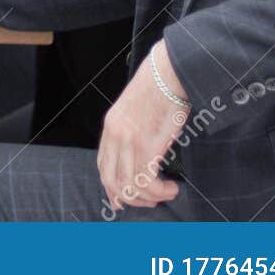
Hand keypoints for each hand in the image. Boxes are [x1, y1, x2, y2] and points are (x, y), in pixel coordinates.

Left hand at [96, 40, 187, 212]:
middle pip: (112, 181)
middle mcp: (115, 136)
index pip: (103, 166)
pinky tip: (172, 187)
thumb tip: (145, 153)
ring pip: (130, 186)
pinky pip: (147, 182)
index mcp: (111, 127)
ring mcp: (128, 141)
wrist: (168, 73)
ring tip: (167, 192)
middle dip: (131, 199)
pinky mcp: (146, 145)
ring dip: (150, 197)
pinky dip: (160, 191)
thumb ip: (134, 130)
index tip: (122, 201)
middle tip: (151, 201)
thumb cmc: (160, 89)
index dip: (111, 188)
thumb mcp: (137, 110)